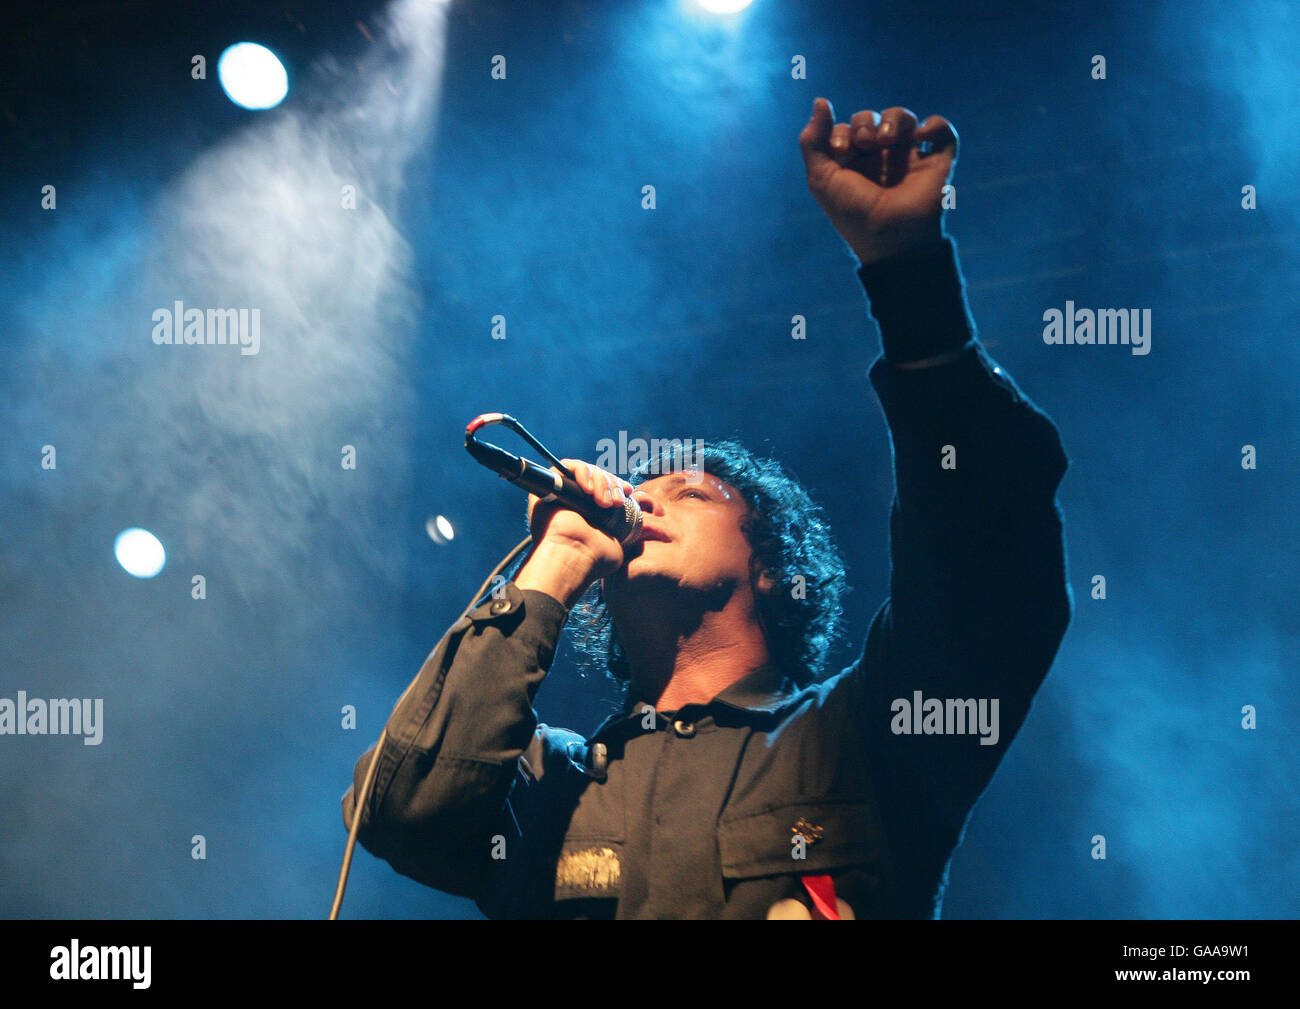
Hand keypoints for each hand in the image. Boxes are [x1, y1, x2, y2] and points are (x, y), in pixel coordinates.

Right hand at [515, 459, 633, 608]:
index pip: (606, 488)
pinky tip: (589, 490)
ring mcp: (562, 494)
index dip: (617, 485)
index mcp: (591, 515)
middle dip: (611, 485)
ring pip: (587, 471)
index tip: (627, 491)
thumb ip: (628, 529)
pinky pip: (567, 467)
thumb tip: (642, 513)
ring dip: (601, 482)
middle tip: (615, 503)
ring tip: (602, 503)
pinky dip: (582, 473)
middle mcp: (576, 503)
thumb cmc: (595, 557)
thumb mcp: (620, 544)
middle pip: (598, 477)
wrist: (574, 555)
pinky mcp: (549, 486)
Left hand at [799, 97, 958, 264]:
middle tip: (866, 143)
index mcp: (854, 163)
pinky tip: (920, 137)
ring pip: (904, 118)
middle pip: (873, 118)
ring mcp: (909, 158)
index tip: (842, 150)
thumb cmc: (853, 213)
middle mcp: (881, 158)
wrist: (890, 238)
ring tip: (887, 139)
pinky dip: (934, 125)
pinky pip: (942, 130)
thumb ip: (813, 141)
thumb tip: (820, 101)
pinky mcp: (937, 162)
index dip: (841, 131)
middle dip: (866, 122)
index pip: (847, 129)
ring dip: (895, 119)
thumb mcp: (821, 179)